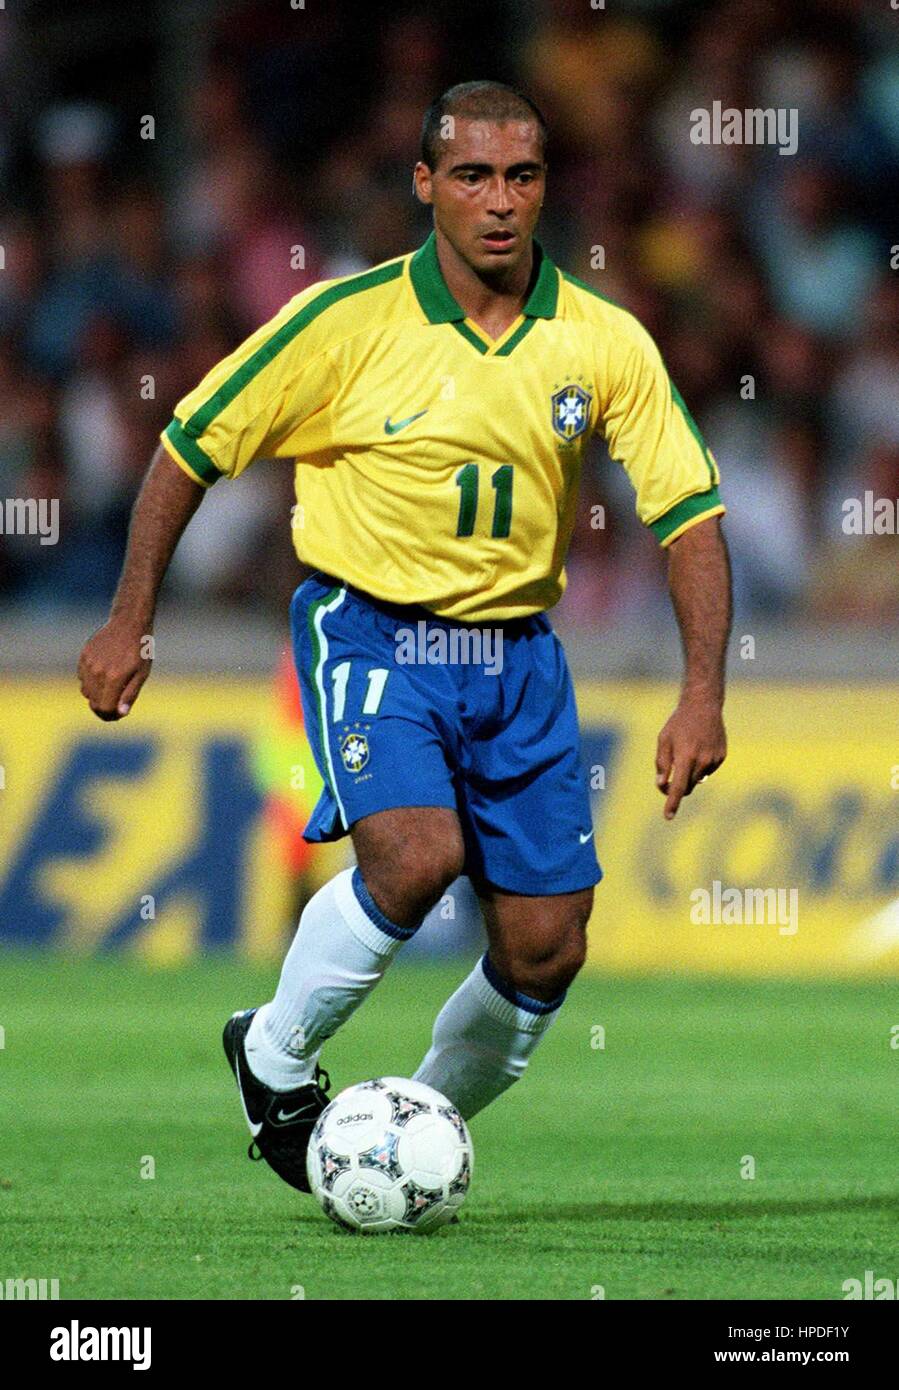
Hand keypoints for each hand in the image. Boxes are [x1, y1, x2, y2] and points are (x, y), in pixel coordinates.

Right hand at [77, 618, 152, 720]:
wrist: (129, 623)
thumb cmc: (140, 650)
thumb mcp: (141, 674)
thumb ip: (130, 694)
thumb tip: (120, 713)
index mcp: (114, 678)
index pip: (104, 708)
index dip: (110, 716)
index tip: (117, 716)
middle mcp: (98, 672)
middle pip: (93, 702)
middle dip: (103, 709)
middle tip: (115, 708)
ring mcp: (88, 663)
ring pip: (86, 691)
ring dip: (96, 695)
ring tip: (111, 689)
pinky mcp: (84, 656)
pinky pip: (82, 677)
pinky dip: (90, 681)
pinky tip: (104, 675)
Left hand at [655, 696, 725, 819]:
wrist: (704, 706)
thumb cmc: (679, 723)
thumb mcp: (664, 740)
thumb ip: (662, 764)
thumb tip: (662, 785)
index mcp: (685, 756)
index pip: (678, 786)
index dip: (672, 802)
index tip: (668, 817)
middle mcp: (702, 760)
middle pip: (687, 786)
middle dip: (677, 786)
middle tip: (668, 778)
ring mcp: (714, 759)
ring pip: (698, 779)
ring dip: (689, 774)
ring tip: (687, 751)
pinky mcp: (721, 757)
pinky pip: (707, 771)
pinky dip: (700, 766)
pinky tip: (699, 748)